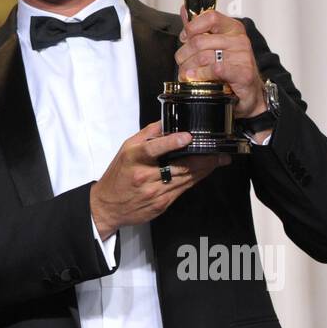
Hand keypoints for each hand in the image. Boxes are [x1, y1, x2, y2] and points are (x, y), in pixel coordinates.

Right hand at [90, 121, 230, 238]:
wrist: (107, 206)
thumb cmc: (118, 174)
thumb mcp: (126, 149)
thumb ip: (147, 134)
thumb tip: (167, 121)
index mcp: (134, 158)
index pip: (154, 148)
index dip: (171, 142)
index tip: (187, 137)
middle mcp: (144, 175)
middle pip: (179, 166)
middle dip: (203, 158)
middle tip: (219, 151)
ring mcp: (154, 192)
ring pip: (186, 178)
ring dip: (205, 169)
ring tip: (218, 160)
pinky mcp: (161, 204)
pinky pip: (183, 190)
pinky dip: (195, 179)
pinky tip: (203, 173)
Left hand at [175, 5, 265, 118]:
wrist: (250, 92)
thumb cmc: (232, 67)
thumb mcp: (215, 44)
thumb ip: (199, 28)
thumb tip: (185, 10)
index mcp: (232, 28)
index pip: (210, 17)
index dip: (192, 27)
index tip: (185, 38)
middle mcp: (239, 40)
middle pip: (200, 41)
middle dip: (184, 54)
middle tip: (181, 62)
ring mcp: (243, 56)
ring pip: (203, 57)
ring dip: (189, 68)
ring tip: (186, 74)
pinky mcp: (243, 73)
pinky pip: (215, 69)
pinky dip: (202, 75)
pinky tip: (197, 78)